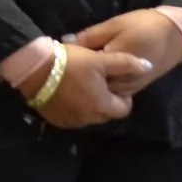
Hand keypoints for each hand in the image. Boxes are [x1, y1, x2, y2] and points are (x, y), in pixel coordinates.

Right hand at [18, 44, 141, 129]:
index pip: (124, 109)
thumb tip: (148, 66)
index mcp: (102, 106)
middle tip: (97, 82)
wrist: (32, 69)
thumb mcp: (100, 60)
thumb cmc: (70, 63)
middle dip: (106, 100)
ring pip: (88, 115)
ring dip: (89, 104)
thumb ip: (126, 64)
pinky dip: (73, 107)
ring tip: (81, 86)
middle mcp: (88, 119)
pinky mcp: (55, 120)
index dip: (123, 96)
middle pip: (106, 113)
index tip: (113, 82)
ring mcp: (70, 121)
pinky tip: (66, 92)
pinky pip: (72, 116)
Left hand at [71, 9, 181, 96]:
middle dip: (78, 76)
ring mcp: (127, 89)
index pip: (84, 68)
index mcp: (114, 64)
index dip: (69, 62)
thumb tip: (65, 42)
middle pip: (91, 84)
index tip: (58, 55)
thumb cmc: (145, 26)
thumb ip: (90, 36)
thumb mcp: (115, 25)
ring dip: (88, 83)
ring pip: (100, 92)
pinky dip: (99, 87)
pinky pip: (110, 93)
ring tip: (76, 70)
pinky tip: (91, 77)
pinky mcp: (132, 90)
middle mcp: (121, 82)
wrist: (176, 35)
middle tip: (65, 64)